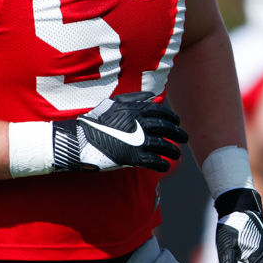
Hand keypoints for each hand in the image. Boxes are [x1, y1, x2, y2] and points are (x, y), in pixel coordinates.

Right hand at [52, 92, 187, 171]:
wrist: (79, 139)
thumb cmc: (95, 121)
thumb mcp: (113, 103)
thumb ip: (134, 99)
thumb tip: (153, 97)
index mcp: (136, 109)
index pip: (161, 112)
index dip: (171, 118)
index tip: (177, 122)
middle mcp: (140, 123)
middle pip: (167, 128)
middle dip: (178, 133)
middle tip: (184, 138)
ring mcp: (137, 140)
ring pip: (164, 145)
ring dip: (173, 150)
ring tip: (177, 154)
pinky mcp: (133, 157)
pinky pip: (155, 161)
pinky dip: (162, 164)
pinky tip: (165, 165)